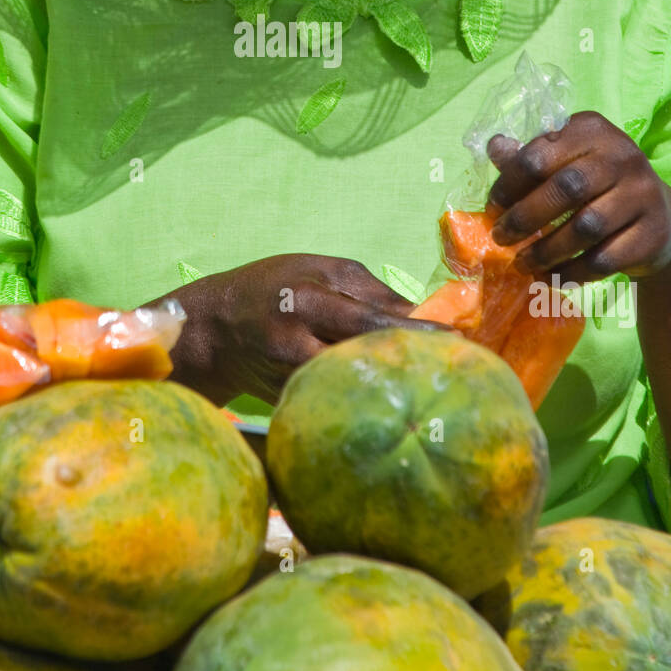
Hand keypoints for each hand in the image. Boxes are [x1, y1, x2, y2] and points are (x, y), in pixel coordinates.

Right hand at [158, 254, 433, 406]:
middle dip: (409, 365)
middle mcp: (296, 342)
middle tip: (455, 371)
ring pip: (350, 387)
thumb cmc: (272, 287)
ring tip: (433, 389)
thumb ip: (369, 290)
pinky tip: (393, 402)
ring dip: (391, 387)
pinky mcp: (289, 401)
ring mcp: (290, 378)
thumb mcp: (317, 269)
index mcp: (307, 299)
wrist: (213, 328)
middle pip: (364, 361)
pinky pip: (334, 401)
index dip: (414, 333)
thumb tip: (422, 314)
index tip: (457, 342)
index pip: (369, 320)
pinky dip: (365, 400)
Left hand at [485, 111, 670, 284]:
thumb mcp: (567, 161)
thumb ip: (531, 158)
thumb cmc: (598, 185)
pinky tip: (549, 277)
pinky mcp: (651, 235)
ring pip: (585, 228)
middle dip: (524, 218)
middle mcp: (621, 157)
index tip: (493, 209)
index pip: (539, 155)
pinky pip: (603, 260)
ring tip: (522, 263)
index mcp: (591, 130)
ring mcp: (641, 195)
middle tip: (501, 238)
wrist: (659, 219)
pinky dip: (570, 273)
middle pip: (565, 189)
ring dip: (545, 251)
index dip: (509, 185)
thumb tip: (496, 146)